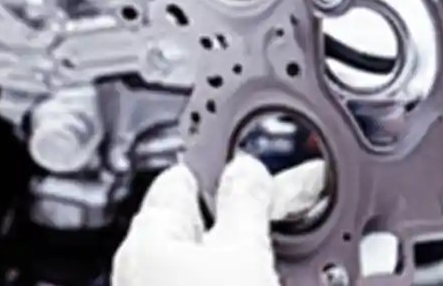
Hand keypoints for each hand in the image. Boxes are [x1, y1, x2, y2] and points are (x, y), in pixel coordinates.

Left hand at [111, 156, 327, 285]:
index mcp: (149, 236)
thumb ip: (245, 202)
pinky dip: (242, 273)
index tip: (267, 168)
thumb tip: (247, 168)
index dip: (232, 167)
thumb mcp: (243, 253)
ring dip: (252, 245)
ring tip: (289, 249)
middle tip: (298, 206)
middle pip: (204, 217)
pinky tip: (270, 275)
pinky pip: (211, 279)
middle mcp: (144, 266)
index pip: (186, 175)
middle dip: (250, 210)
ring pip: (213, 254)